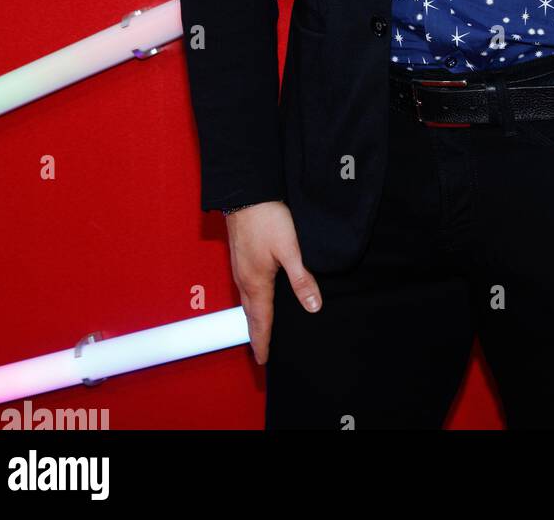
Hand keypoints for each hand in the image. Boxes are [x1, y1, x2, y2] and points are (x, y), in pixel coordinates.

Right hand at [224, 201, 321, 363]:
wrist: (245, 192)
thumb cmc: (266, 219)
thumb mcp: (291, 250)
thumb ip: (301, 279)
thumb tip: (313, 306)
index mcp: (256, 283)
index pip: (261, 320)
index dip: (264, 341)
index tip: (263, 359)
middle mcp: (244, 279)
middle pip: (250, 314)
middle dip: (256, 333)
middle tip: (260, 350)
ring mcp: (240, 267)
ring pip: (246, 300)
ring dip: (253, 317)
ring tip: (259, 329)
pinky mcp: (241, 255)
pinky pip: (244, 287)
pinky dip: (250, 300)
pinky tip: (256, 296)